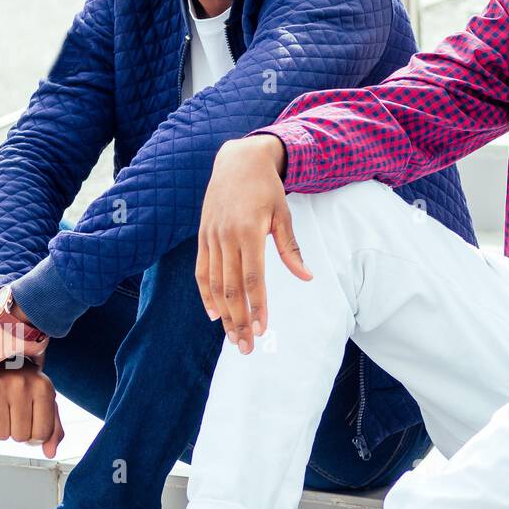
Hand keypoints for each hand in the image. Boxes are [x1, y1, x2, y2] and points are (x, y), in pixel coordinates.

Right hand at [0, 364, 64, 458]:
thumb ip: (53, 428)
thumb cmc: (26, 385)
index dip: (35, 436)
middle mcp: (22, 384)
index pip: (42, 434)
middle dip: (17, 431)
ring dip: (0, 427)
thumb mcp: (44, 401)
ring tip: (2, 407)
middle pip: (20, 437)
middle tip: (15, 412)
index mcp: (43, 387)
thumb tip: (50, 453)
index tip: (32, 422)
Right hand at [197, 133, 310, 354]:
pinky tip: (214, 313)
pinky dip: (206, 294)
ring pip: (214, 284)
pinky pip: (201, 271)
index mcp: (249, 233)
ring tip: (232, 337)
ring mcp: (211, 238)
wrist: (237, 161)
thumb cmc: (266, 189)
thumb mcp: (283, 215)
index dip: (257, 307)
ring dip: (223, 314)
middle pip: (231, 289)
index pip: (252, 279)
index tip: (263, 330)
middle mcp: (226, 238)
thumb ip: (290, 249)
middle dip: (239, 320)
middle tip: (246, 347)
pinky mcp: (202, 237)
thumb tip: (306, 277)